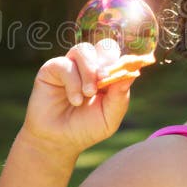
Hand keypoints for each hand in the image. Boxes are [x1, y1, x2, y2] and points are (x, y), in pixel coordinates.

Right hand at [20, 39, 138, 157]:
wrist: (58, 141)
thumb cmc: (85, 128)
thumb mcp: (109, 117)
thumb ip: (120, 96)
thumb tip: (133, 73)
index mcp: (107, 75)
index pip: (119, 57)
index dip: (124, 61)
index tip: (126, 71)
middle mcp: (90, 66)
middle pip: (104, 46)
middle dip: (106, 61)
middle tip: (104, 80)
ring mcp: (71, 65)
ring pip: (84, 50)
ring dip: (88, 72)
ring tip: (88, 93)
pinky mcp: (53, 68)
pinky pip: (66, 64)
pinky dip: (73, 82)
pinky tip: (75, 100)